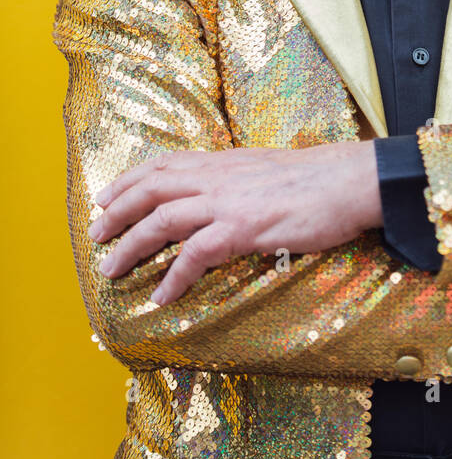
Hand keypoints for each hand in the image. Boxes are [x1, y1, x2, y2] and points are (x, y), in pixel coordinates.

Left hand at [88, 140, 382, 305]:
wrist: (349, 180)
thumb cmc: (317, 179)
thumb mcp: (266, 170)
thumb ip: (237, 180)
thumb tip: (220, 196)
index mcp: (223, 162)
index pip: (163, 165)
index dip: (128, 181)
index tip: (104, 197)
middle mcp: (218, 177)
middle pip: (151, 189)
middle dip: (117, 213)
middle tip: (95, 237)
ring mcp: (228, 201)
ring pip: (162, 219)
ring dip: (131, 246)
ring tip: (112, 270)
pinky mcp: (243, 227)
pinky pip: (195, 254)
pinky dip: (173, 277)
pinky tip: (161, 296)